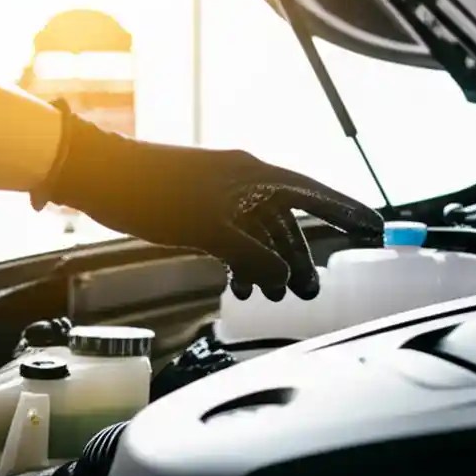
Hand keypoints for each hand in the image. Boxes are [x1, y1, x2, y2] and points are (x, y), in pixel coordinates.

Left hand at [33, 114, 383, 300]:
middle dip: (298, 258)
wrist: (100, 177)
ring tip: (272, 300)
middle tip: (309, 293)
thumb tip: (285, 279)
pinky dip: (241, 261)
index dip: (345, 213)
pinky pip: (235, 237)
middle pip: (287, 222)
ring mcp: (221, 194)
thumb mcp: (211, 231)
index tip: (374, 229)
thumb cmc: (155, 194)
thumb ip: (253, 257)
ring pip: (259, 234)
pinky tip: (240, 286)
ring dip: (268, 265)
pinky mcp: (198, 207)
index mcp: (256, 176)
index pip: (314, 195)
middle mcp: (245, 181)